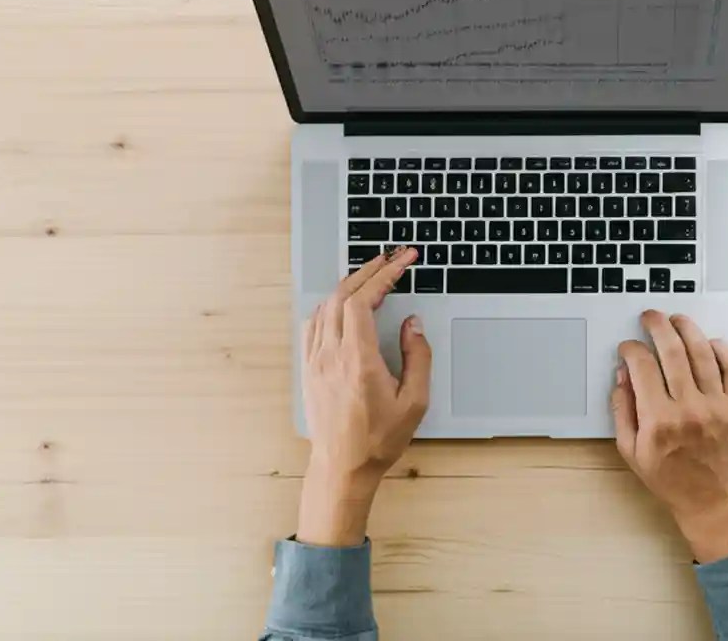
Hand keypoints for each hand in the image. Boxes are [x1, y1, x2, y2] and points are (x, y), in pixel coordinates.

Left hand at [297, 247, 430, 546]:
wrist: (342, 467)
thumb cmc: (378, 439)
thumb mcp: (414, 402)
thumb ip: (418, 358)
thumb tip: (413, 324)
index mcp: (358, 360)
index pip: (363, 300)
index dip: (383, 274)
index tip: (402, 261)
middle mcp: (331, 355)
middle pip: (342, 295)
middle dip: (368, 271)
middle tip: (390, 259)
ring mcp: (315, 361)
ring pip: (325, 306)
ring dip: (349, 285)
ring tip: (371, 276)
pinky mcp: (309, 369)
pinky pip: (314, 324)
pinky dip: (330, 305)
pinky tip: (343, 305)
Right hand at [611, 311, 727, 562]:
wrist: (710, 500)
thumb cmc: (668, 478)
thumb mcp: (631, 450)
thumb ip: (623, 409)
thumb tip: (622, 374)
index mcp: (659, 420)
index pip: (642, 367)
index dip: (631, 349)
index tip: (628, 347)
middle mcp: (689, 409)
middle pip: (672, 350)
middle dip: (657, 326)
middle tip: (650, 317)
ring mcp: (717, 406)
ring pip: (702, 352)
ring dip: (687, 329)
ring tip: (676, 320)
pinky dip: (720, 348)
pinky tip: (707, 342)